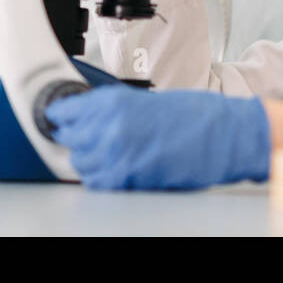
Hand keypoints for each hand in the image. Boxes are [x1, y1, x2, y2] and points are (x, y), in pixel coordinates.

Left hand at [45, 85, 270, 189]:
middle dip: (76, 140)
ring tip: (110, 156)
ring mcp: (115, 153)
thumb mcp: (148, 101)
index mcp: (114, 100)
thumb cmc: (198, 116)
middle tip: (89, 140)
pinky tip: (117, 171)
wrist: (225, 134)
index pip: (65, 111)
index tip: (58, 121)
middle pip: (69, 139)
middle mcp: (109, 124)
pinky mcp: (126, 177)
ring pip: (80, 163)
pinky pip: (96, 182)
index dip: (61, 118)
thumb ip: (116, 111)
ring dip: (90, 161)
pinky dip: (102, 178)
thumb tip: (93, 122)